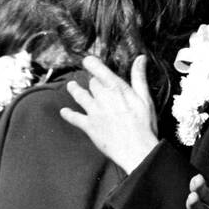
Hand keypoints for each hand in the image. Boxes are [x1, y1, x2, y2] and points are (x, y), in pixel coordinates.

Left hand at [60, 54, 158, 172]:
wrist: (136, 150)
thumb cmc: (143, 126)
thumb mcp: (145, 98)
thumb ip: (139, 77)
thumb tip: (140, 59)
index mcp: (116, 88)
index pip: (97, 68)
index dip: (91, 63)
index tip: (89, 62)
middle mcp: (102, 97)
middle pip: (91, 83)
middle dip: (91, 81)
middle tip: (90, 80)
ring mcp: (93, 111)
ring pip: (79, 95)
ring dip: (74, 90)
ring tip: (71, 86)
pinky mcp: (89, 126)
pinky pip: (74, 118)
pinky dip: (68, 114)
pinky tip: (64, 112)